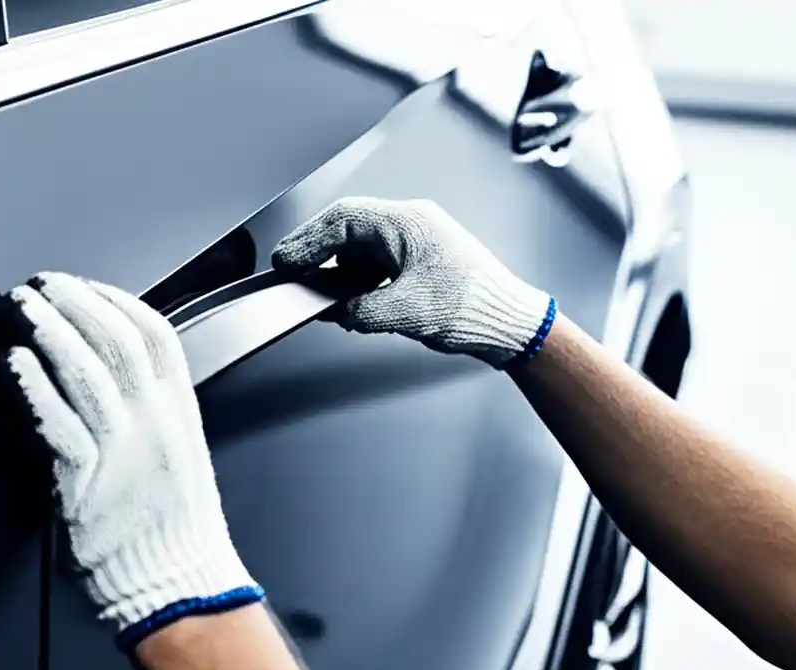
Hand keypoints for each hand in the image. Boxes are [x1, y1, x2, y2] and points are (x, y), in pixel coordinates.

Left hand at [1, 273, 260, 647]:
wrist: (180, 587)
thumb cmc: (175, 530)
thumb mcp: (181, 453)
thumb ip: (153, 411)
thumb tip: (114, 374)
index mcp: (180, 414)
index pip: (156, 336)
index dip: (117, 300)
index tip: (86, 286)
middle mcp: (155, 424)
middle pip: (116, 341)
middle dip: (76, 303)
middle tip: (43, 285)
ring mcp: (123, 452)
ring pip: (87, 372)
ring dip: (50, 331)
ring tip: (24, 307)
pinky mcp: (87, 484)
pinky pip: (59, 423)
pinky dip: (35, 387)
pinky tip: (17, 363)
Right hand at [272, 197, 555, 366]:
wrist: (511, 323)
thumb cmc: (474, 306)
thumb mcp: (407, 313)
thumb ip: (361, 311)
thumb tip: (336, 312)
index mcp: (407, 223)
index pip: (342, 221)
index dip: (306, 240)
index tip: (284, 261)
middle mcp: (409, 226)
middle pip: (346, 229)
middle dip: (314, 250)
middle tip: (288, 271)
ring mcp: (413, 243)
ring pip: (359, 247)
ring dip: (336, 268)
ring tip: (317, 291)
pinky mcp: (417, 263)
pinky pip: (374, 263)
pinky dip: (355, 280)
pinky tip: (348, 301)